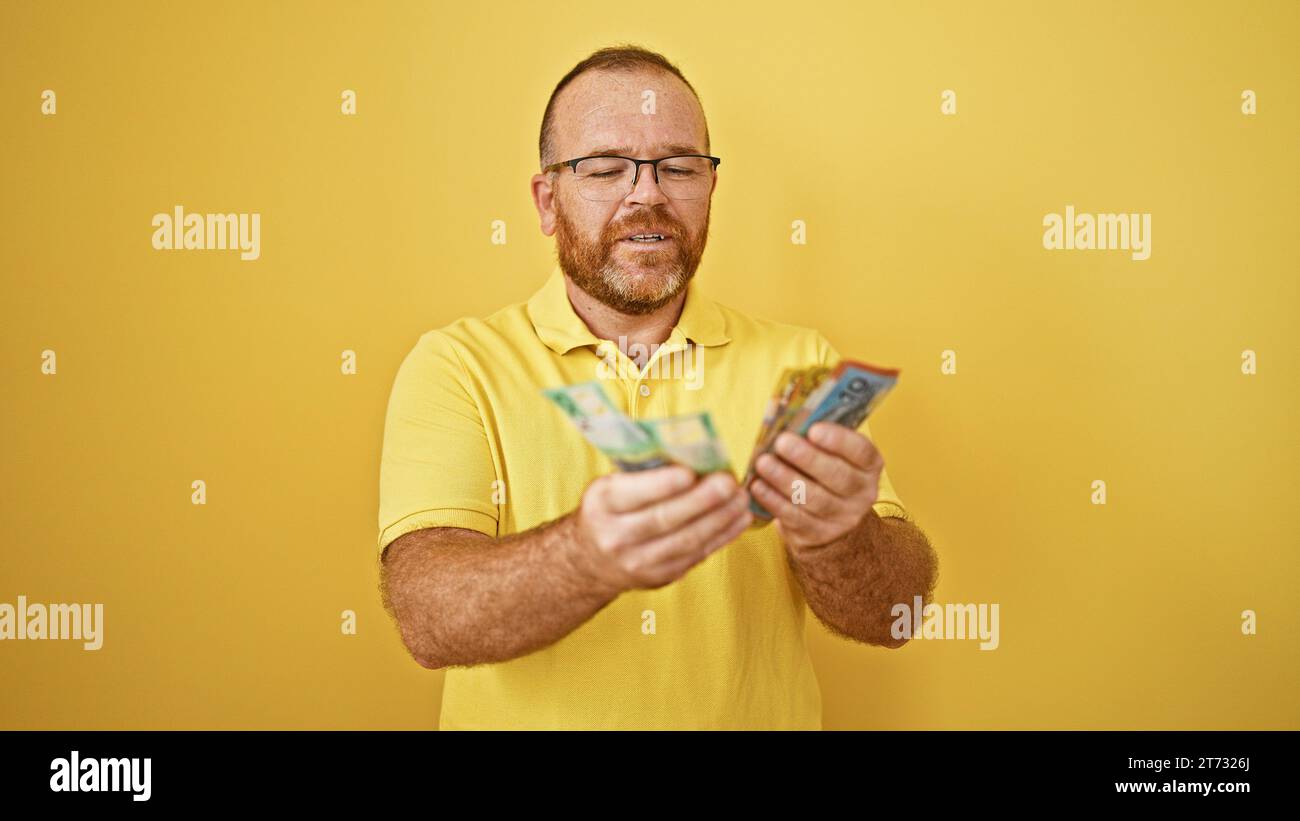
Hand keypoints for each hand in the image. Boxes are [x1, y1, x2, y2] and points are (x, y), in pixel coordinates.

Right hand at [570, 465, 751, 592]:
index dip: (662, 485)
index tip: (690, 472)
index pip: (632, 494)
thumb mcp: (612, 486)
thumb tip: (693, 453)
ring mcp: (638, 562)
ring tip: (741, 499)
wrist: (592, 560)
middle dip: (701, 501)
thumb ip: (644, 473)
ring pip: (685, 541)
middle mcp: (615, 537)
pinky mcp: (660, 577)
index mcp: (601, 504)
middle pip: (664, 519)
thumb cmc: (611, 510)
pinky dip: (722, 536)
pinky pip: (696, 555)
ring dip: (719, 519)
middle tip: (729, 483)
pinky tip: (739, 519)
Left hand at [749, 422, 881, 551]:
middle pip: (837, 476)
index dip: (839, 440)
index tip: (814, 429)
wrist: (830, 520)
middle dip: (807, 458)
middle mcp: (862, 493)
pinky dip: (774, 500)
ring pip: (814, 498)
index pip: (862, 452)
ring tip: (763, 462)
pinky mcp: (819, 534)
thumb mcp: (831, 454)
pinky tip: (758, 486)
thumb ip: (817, 437)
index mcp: (870, 466)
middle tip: (782, 442)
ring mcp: (843, 518)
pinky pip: (795, 517)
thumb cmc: (825, 472)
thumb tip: (784, 414)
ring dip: (785, 478)